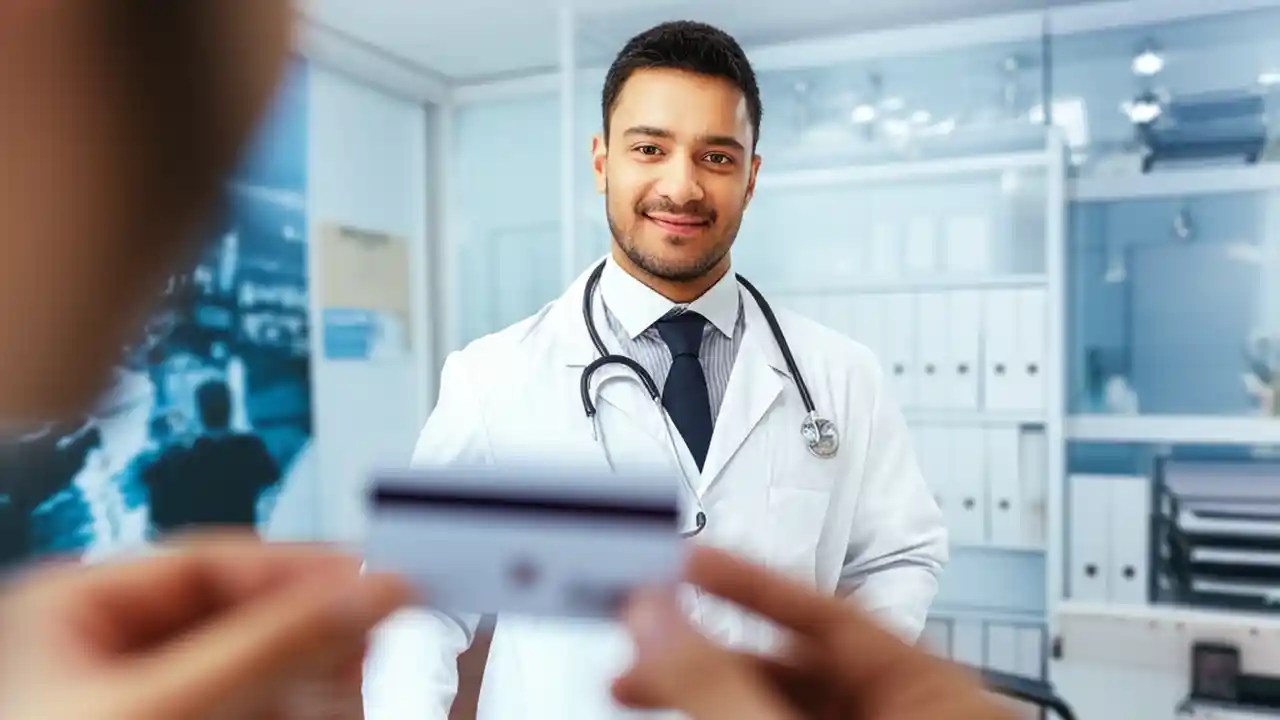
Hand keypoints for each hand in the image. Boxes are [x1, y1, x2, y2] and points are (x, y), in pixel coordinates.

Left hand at [0, 534, 412, 718]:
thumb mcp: (167, 710)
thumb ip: (274, 645)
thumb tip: (368, 592)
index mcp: (74, 613)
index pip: (212, 564)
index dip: (302, 570)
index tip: (380, 580)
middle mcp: (108, 656)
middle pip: (241, 621)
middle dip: (311, 640)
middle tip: (377, 647)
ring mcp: (143, 710)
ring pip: (254, 678)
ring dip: (310, 688)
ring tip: (350, 703)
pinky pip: (250, 715)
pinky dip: (292, 716)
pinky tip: (330, 716)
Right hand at [614, 547, 1010, 719]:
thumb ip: (721, 681)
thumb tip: (656, 615)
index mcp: (943, 693)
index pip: (834, 609)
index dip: (750, 578)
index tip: (688, 555)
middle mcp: (916, 710)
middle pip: (791, 658)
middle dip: (703, 646)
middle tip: (636, 630)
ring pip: (776, 697)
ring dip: (701, 685)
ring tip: (634, 681)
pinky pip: (777, 719)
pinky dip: (725, 712)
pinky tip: (677, 706)